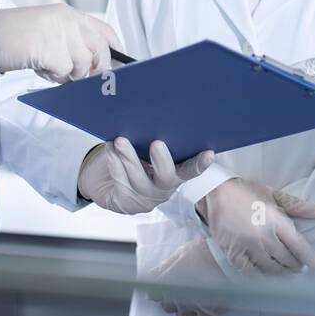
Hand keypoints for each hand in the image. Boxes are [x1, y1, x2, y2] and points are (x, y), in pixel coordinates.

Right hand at [0, 4, 120, 81]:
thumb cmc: (12, 37)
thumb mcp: (47, 31)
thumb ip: (71, 42)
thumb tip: (96, 64)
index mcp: (68, 14)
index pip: (104, 30)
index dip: (115, 49)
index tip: (120, 63)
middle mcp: (68, 20)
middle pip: (100, 50)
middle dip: (94, 69)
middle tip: (79, 76)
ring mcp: (60, 33)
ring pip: (83, 65)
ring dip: (69, 74)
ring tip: (48, 67)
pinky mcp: (51, 49)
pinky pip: (65, 72)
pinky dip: (54, 76)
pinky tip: (40, 67)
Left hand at [79, 138, 214, 214]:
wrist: (105, 180)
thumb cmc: (131, 156)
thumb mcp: (145, 146)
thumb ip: (154, 137)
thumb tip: (160, 111)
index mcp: (175, 173)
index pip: (191, 170)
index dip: (200, 164)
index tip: (209, 153)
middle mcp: (164, 188)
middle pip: (167, 178)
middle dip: (162, 160)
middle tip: (157, 143)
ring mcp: (146, 198)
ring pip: (140, 181)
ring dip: (130, 158)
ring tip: (121, 141)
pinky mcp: (126, 204)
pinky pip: (122, 185)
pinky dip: (115, 165)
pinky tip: (111, 150)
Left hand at [147, 238, 228, 315]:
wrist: (227, 257)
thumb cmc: (203, 252)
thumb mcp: (180, 253)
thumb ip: (164, 267)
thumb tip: (153, 275)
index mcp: (167, 283)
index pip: (153, 296)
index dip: (159, 292)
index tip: (164, 289)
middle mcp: (176, 297)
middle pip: (167, 307)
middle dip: (172, 300)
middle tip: (182, 289)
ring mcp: (191, 306)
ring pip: (182, 315)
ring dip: (186, 307)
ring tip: (195, 295)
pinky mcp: (207, 311)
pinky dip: (202, 310)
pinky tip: (206, 299)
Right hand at [197, 178, 314, 274]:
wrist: (216, 193)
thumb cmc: (246, 192)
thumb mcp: (273, 194)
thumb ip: (296, 206)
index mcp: (275, 220)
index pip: (298, 245)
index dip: (309, 257)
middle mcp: (263, 236)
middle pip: (286, 259)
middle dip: (295, 265)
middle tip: (298, 266)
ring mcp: (247, 247)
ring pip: (270, 268)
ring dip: (281, 272)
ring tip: (285, 270)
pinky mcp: (232, 253)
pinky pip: (251, 271)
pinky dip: (261, 274)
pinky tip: (266, 272)